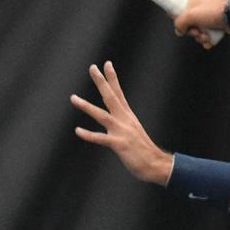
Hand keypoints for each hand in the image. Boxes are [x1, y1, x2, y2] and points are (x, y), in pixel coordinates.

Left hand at [71, 61, 172, 183]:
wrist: (156, 165)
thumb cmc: (144, 151)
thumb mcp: (133, 133)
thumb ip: (123, 125)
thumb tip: (114, 122)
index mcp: (128, 117)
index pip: (119, 93)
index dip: (112, 78)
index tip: (106, 64)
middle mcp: (125, 120)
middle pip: (111, 97)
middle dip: (101, 82)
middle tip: (92, 68)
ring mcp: (122, 131)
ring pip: (101, 115)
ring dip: (86, 106)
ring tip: (73, 98)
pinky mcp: (119, 144)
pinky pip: (101, 138)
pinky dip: (89, 134)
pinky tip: (78, 130)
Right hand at [173, 0, 229, 48]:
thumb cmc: (214, 11)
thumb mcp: (191, 15)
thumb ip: (179, 23)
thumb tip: (179, 30)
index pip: (174, 4)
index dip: (175, 15)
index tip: (180, 22)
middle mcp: (197, 2)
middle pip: (185, 19)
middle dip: (190, 29)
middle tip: (196, 31)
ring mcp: (205, 11)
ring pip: (194, 27)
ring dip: (198, 35)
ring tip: (205, 36)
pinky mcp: (212, 20)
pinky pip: (203, 30)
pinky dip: (205, 37)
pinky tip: (209, 39)